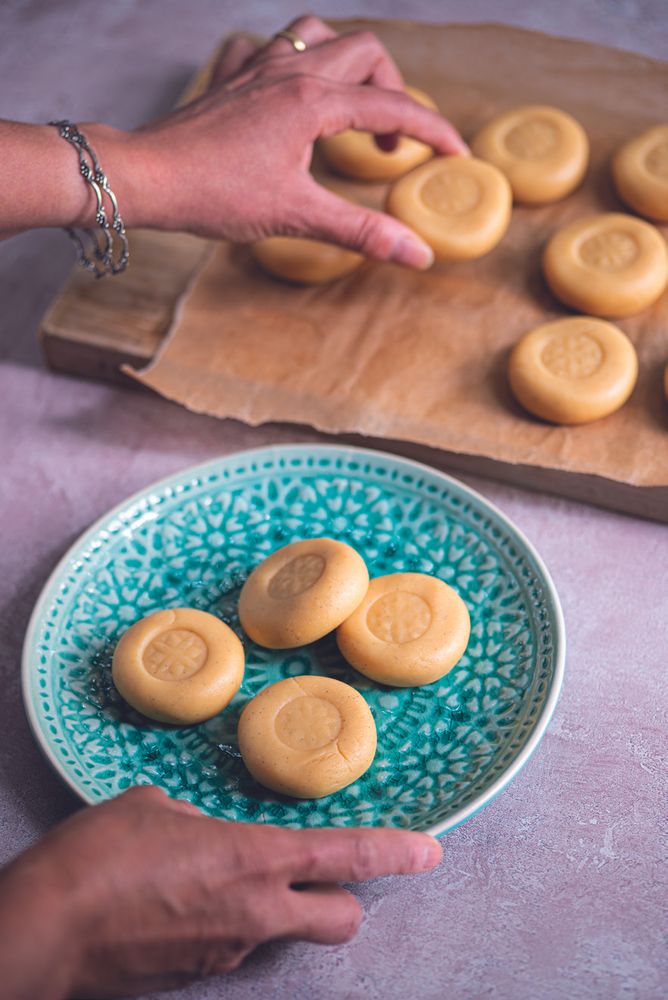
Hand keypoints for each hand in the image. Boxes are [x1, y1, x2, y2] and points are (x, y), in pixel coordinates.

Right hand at [0, 786, 441, 998]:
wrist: (45, 927)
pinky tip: (182, 902)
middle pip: (341, 921)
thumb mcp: (155, 807)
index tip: (428, 851)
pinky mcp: (198, 974)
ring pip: (283, 934)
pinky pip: (234, 944)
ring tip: (217, 880)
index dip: (395, 853)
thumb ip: (197, 820)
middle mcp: (254, 912)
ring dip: (273, 909)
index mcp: (253, 859)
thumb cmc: (99, 855)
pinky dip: (226, 922)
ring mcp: (229, 951)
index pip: (346, 857)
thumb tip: (198, 832)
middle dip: (346, 901)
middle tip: (328, 880)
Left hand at [87, 15, 467, 267]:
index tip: (454, 152)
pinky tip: (292, 89)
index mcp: (312, 99)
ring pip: (322, 34)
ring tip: (352, 105)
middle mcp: (290, 69)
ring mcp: (258, 65)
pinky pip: (272, 45)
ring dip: (348, 62)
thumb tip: (416, 253)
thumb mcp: (297, 215)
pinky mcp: (232, 77)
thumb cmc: (214, 194)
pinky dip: (295, 59)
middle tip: (388, 141)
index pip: (393, 104)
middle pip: (367, 52)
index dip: (432, 130)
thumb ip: (362, 231)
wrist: (147, 177)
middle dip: (392, 91)